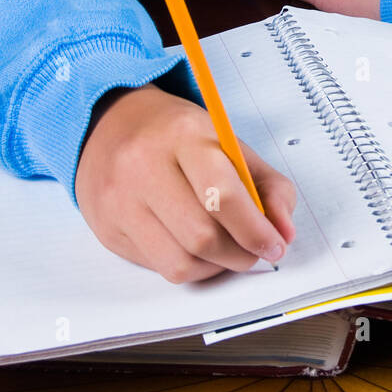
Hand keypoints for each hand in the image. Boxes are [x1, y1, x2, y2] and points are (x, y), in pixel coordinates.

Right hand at [76, 84, 296, 282]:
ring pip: (179, 262)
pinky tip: (194, 246)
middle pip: (201, 237)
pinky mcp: (107, 230)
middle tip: (254, 250)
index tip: (275, 244)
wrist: (113, 124)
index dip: (255, 230)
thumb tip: (284, 234)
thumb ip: (269, 187)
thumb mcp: (231, 145)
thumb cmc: (179, 137)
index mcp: (184, 136)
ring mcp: (119, 202)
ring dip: (215, 266)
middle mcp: (143, 167)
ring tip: (225, 249)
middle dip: (239, 254)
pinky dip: (189, 266)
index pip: (223, 196)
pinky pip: (158, 267)